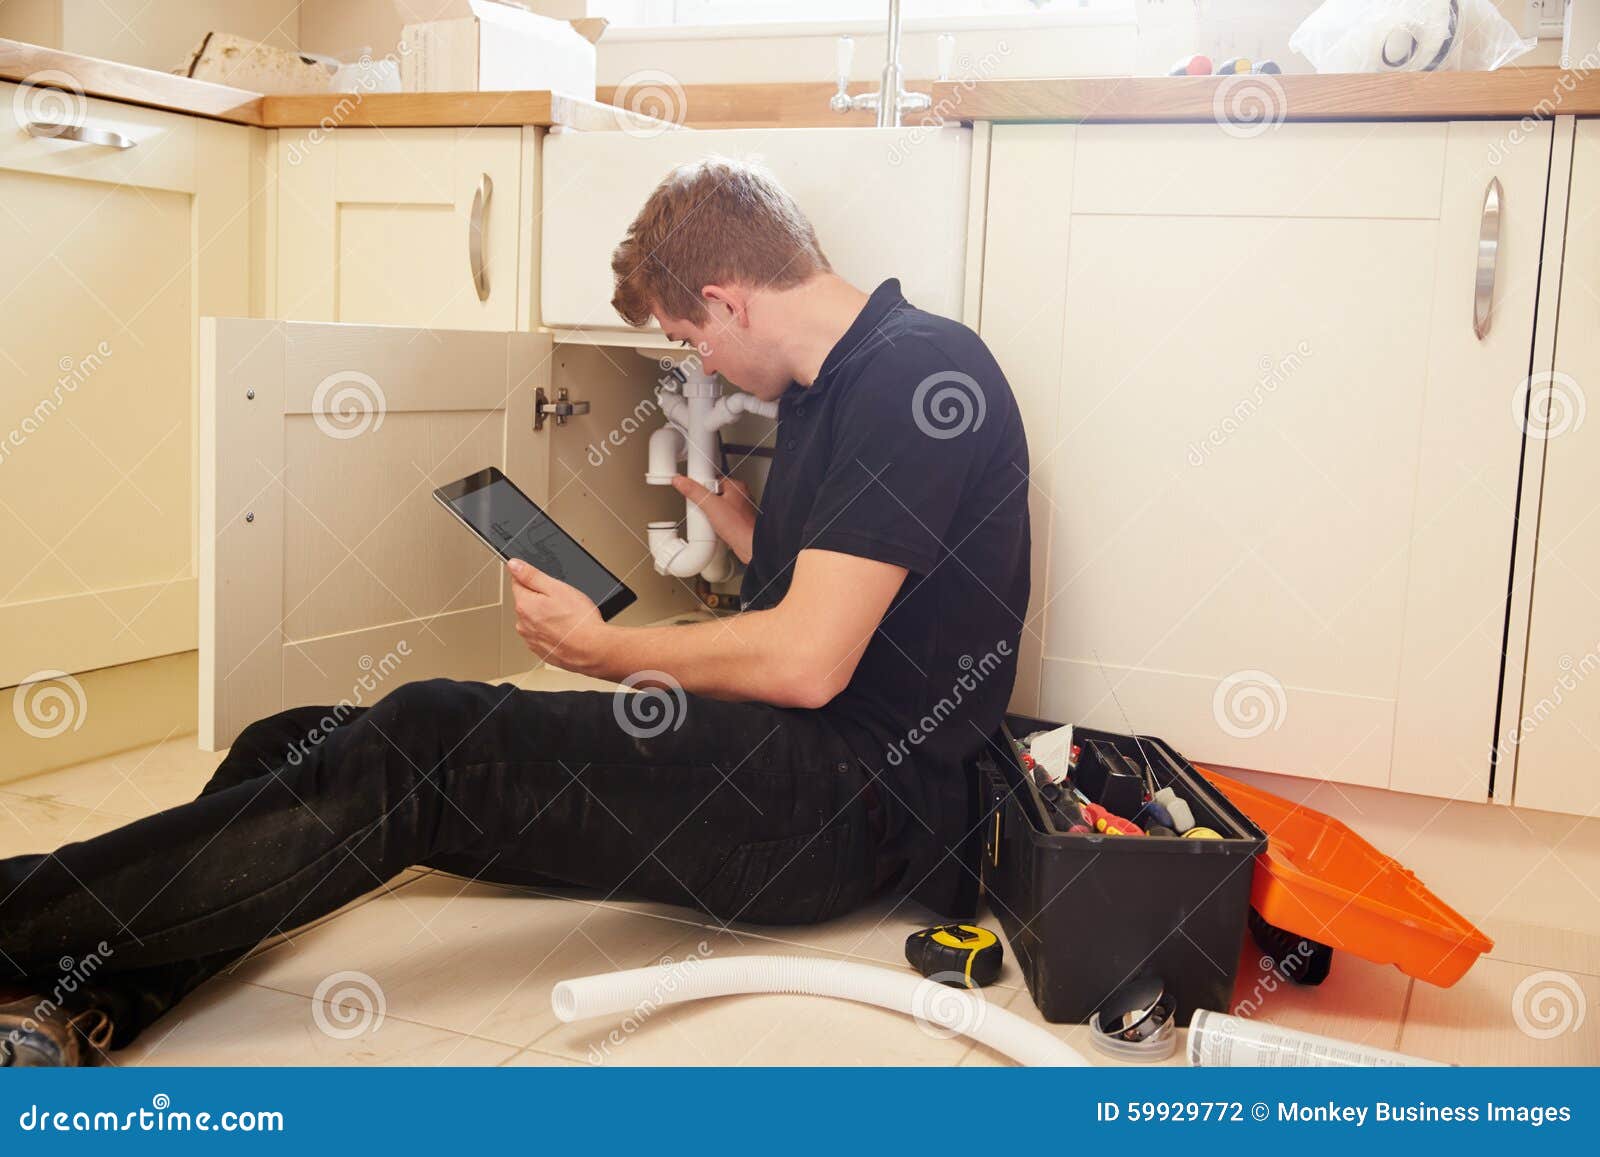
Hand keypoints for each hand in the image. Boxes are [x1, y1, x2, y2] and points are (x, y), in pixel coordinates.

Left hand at [507, 559, 609, 673]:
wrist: (592, 650)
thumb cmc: (579, 621)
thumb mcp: (557, 588)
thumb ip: (531, 575)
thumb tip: (513, 565)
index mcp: (524, 605)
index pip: (517, 582)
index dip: (534, 579)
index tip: (548, 584)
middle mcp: (523, 624)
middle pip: (527, 602)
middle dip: (542, 599)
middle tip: (563, 603)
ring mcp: (531, 639)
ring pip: (535, 620)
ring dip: (547, 617)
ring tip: (567, 618)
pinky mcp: (541, 651)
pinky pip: (543, 635)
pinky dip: (553, 632)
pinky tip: (566, 630)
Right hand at [672, 474, 757, 563]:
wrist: (750, 547)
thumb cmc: (739, 527)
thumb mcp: (710, 505)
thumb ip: (694, 492)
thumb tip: (680, 481)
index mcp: (736, 486)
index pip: (712, 478)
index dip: (700, 486)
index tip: (694, 492)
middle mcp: (739, 497)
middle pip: (712, 493)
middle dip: (704, 502)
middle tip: (703, 509)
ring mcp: (737, 511)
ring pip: (715, 507)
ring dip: (708, 514)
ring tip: (708, 520)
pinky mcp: (735, 523)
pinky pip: (719, 519)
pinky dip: (714, 523)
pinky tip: (712, 528)